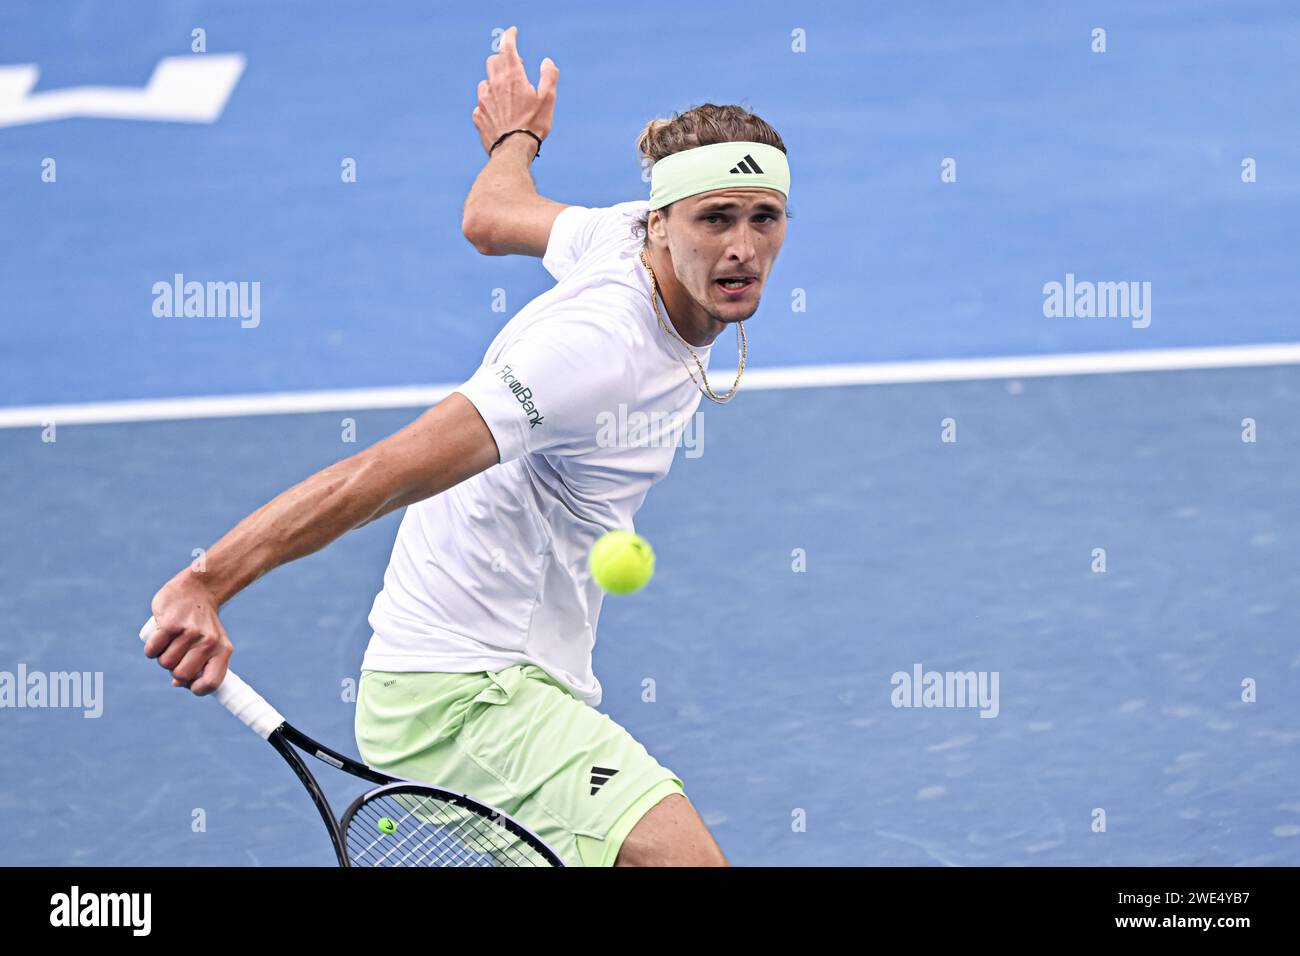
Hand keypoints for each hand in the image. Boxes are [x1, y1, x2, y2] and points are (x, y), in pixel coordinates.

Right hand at [145, 572, 232, 695]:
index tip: (189, 683)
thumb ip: (199, 667)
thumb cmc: (202, 623)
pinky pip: (152, 650)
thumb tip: (177, 684)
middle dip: (174, 669)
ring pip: (164, 663)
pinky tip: (160, 637)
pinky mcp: (170, 624)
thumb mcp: (212, 644)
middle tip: (177, 653)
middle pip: (181, 675)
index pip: (211, 683)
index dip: (196, 689)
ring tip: (171, 641)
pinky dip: (151, 648)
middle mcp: (209, 643)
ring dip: (162, 656)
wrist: (198, 589)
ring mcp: (190, 633)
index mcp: (222, 650)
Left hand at [472, 25, 558, 155]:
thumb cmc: (533, 125)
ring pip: (485, 82)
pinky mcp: (478, 115)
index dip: (509, 36)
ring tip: (506, 93)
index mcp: (512, 77)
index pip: (507, 47)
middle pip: (493, 61)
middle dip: (503, 60)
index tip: (512, 32)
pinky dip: (489, 102)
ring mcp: (483, 100)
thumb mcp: (548, 99)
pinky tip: (498, 112)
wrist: (512, 151)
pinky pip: (481, 103)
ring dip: (494, 81)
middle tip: (516, 68)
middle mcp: (493, 84)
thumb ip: (549, 76)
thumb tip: (547, 62)